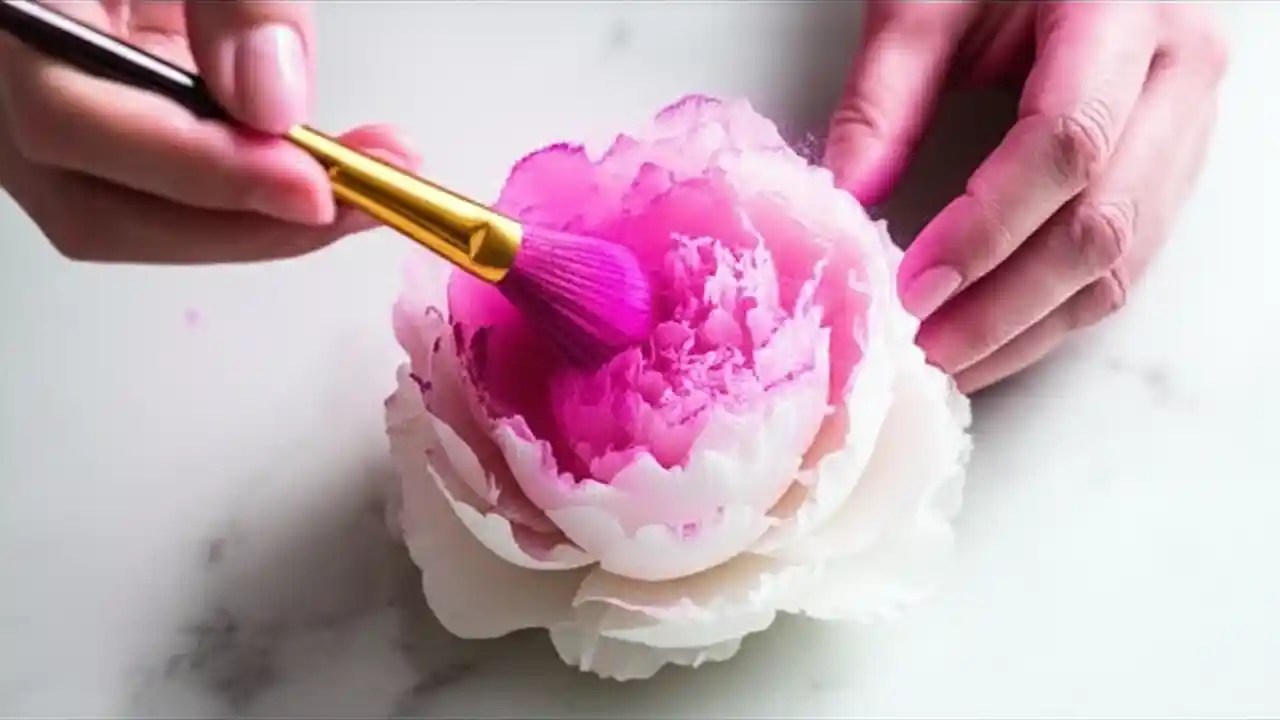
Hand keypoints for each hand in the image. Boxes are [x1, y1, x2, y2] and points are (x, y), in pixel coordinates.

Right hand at [0, 0, 419, 262]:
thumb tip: (272, 104)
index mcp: (12, 9)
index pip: (70, 120)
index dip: (197, 168)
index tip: (310, 186)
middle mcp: (5, 80)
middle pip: (98, 206)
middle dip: (244, 223)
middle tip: (361, 201)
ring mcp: (43, 115)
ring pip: (128, 217)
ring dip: (255, 224)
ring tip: (360, 190)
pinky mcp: (100, 131)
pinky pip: (157, 196)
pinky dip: (244, 199)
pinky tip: (318, 175)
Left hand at [825, 2, 1227, 392]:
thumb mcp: (929, 1)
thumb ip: (883, 97)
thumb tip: (841, 204)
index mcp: (1124, 11)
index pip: (1065, 144)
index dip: (986, 228)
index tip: (912, 284)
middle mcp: (1180, 73)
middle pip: (1103, 222)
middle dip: (1005, 305)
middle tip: (924, 349)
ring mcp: (1189, 125)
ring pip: (1123, 262)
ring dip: (1029, 328)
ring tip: (949, 362)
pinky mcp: (1173, 166)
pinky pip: (1126, 262)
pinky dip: (1055, 312)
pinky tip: (995, 337)